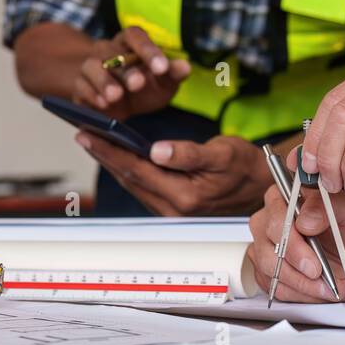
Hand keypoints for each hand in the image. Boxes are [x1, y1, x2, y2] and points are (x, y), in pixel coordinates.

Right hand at [75, 26, 190, 120]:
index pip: (135, 36)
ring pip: (92, 66)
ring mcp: (91, 66)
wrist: (120, 106)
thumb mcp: (163, 83)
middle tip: (138, 84)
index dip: (148, 50)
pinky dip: (92, 94)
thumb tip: (185, 66)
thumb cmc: (146, 89)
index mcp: (131, 43)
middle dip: (127, 70)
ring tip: (117, 95)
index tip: (162, 68)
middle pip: (113, 52)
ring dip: (104, 81)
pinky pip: (81, 86)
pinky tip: (103, 103)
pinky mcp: (80, 85)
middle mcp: (108, 50)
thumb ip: (173, 74)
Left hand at [76, 132, 271, 215]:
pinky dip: (128, 170)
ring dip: (113, 163)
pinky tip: (119, 157)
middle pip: (129, 179)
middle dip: (104, 155)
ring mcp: (172, 210)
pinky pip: (143, 187)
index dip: (110, 151)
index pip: (136, 170)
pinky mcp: (173, 206)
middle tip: (82, 133)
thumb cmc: (245, 166)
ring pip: (133, 184)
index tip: (88, 135)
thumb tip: (156, 151)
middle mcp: (174, 209)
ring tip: (94, 142)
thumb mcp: (222, 153)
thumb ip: (188, 154)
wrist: (262, 186)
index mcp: (184, 196)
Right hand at [247, 177, 344, 301]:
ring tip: (332, 290)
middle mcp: (267, 221)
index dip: (294, 247)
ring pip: (271, 275)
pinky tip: (323, 293)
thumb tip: (305, 222)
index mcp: (283, 198)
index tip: (314, 267)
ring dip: (304, 288)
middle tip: (324, 282)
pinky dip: (302, 295)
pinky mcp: (266, 271)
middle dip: (298, 274)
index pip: (277, 222)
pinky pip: (276, 289)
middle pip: (268, 252)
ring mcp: (263, 248)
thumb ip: (328, 207)